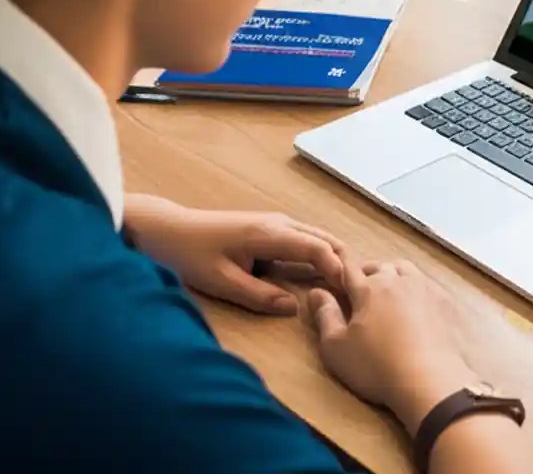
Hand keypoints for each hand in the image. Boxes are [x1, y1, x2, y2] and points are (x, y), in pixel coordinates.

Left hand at [124, 194, 344, 314]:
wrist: (168, 230)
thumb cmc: (190, 254)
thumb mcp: (222, 282)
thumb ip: (259, 296)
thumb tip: (294, 307)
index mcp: (269, 234)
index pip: (317, 249)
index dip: (338, 269)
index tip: (353, 291)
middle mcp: (278, 224)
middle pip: (325, 239)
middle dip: (346, 262)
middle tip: (364, 289)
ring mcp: (275, 224)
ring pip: (317, 238)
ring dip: (335, 258)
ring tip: (352, 283)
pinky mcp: (270, 230)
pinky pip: (304, 241)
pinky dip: (320, 255)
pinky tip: (326, 274)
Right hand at [308, 256, 475, 432]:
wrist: (429, 381)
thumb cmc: (376, 366)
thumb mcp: (336, 347)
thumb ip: (325, 316)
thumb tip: (316, 292)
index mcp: (368, 288)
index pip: (349, 268)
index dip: (340, 268)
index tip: (336, 272)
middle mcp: (398, 281)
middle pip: (380, 266)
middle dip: (368, 273)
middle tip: (362, 290)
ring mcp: (425, 289)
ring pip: (406, 270)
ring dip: (395, 276)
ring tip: (389, 292)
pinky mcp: (446, 303)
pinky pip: (429, 285)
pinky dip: (418, 289)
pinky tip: (417, 306)